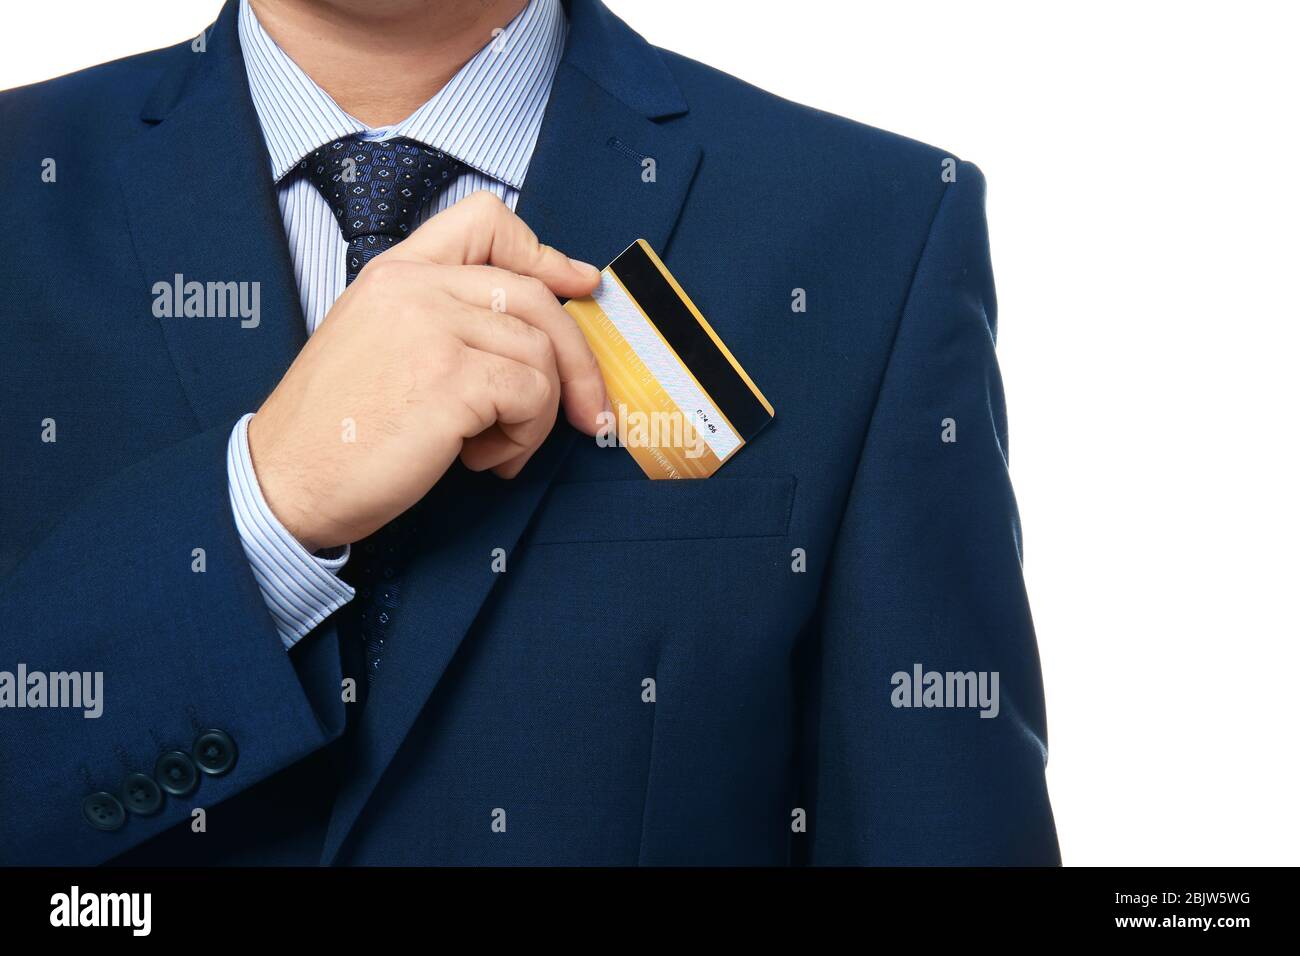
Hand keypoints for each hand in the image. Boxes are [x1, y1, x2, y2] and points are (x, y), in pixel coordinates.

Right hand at [247, 191, 605, 551]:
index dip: (544, 252)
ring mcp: (433, 328)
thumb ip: (442, 321)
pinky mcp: (451, 378)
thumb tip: (532, 333)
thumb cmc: (336, 432)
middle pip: (536, 297)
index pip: (486, 220)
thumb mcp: (380, 346)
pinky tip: (479, 459)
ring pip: (541, 353)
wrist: (283, 481)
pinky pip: (534, 395)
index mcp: (396, 273)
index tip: (577, 284)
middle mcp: (415, 288)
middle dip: (577, 361)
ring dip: (537, 416)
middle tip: (589, 414)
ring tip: (492, 448)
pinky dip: (524, 437)